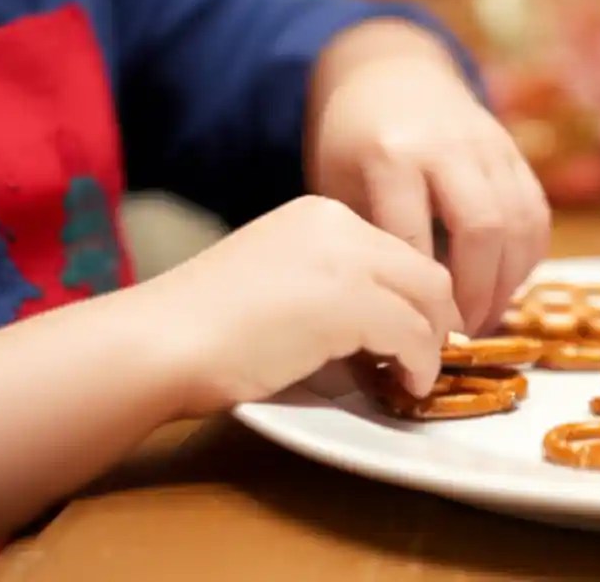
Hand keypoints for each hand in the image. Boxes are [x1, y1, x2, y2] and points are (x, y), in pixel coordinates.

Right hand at [149, 196, 462, 414]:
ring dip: (432, 343)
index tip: (419, 327)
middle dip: (439, 315)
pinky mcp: (348, 303)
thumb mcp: (279, 281)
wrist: (161, 341)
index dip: (415, 293)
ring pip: (428, 298)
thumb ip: (329, 286)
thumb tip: (383, 326)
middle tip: (433, 353)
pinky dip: (419, 363)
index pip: (395, 248)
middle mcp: (337, 224)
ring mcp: (345, 260)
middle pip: (424, 268)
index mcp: (319, 214)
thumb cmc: (203, 325)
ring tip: (417, 374)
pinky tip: (406, 384)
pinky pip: (413, 334)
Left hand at [309, 21, 549, 334]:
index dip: (422, 289)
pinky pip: (536, 213)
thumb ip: (365, 239)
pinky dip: (527, 258)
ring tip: (483, 319)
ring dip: (507, 282)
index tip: (417, 329)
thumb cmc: (354, 143)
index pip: (415, 234)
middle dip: (477, 292)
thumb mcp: (337, 184)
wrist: (392, 75)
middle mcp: (448, 145)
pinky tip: (504, 285)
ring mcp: (490, 145)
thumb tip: (391, 313)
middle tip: (459, 334)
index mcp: (392, 153)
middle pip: (483, 227)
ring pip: (520, 222)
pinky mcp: (516, 153)